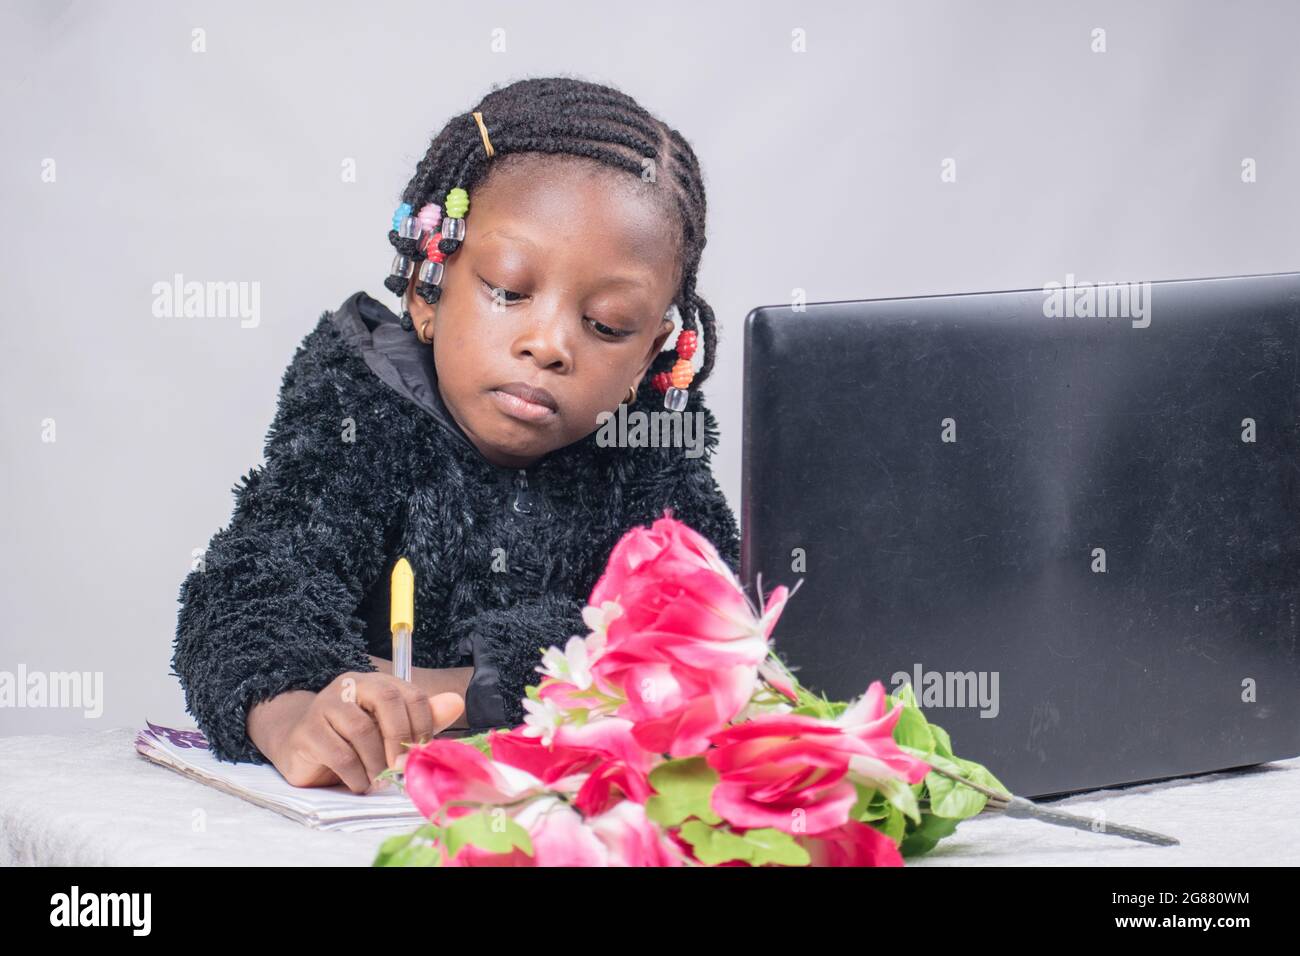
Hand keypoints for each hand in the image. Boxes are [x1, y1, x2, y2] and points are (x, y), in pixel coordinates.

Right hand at [269, 671, 464, 793]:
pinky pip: (339, 754)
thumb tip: (456, 702)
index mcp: (376, 683)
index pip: (410, 695)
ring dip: (377, 762)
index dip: (423, 724)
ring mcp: (324, 707)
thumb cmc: (352, 739)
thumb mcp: (389, 728)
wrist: (300, 748)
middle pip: (386, 702)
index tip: (424, 752)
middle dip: (400, 737)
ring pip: (361, 731)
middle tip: (404, 766)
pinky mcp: (307, 732)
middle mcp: (350, 687)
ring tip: (381, 781)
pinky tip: (361, 785)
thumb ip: (422, 717)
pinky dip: (356, 775)